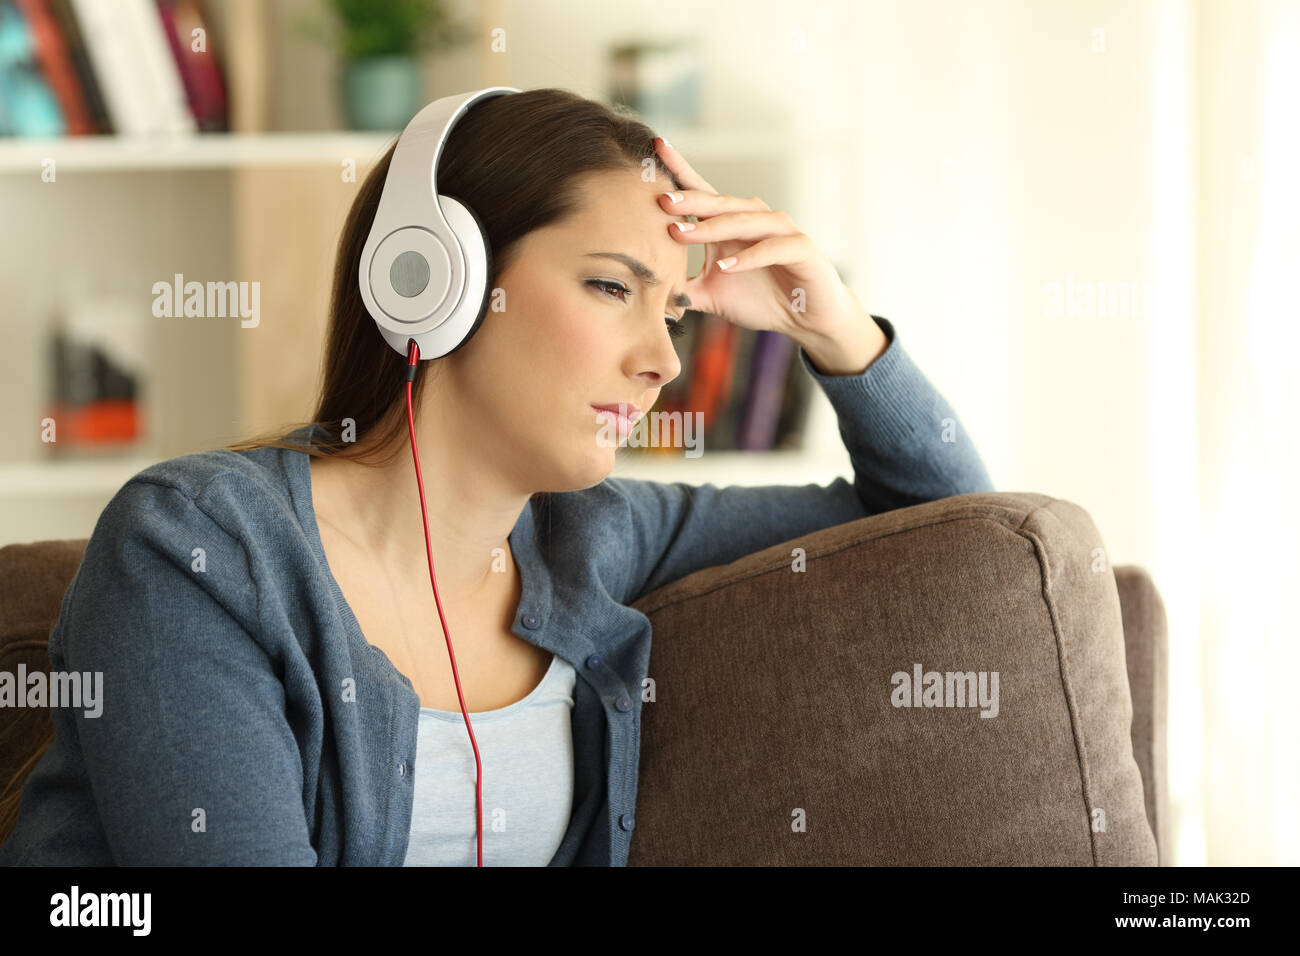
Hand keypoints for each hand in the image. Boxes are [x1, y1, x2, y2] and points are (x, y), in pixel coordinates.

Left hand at [653, 136, 869, 344]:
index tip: (654, 149)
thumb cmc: (762, 299)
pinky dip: (748, 256)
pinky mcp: (802, 250)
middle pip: (719, 202)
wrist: (808, 318)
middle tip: (661, 199)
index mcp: (732, 224)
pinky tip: (725, 266)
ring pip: (745, 220)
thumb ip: (681, 289)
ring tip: (681, 234)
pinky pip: (772, 248)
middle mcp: (755, 220)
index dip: (680, 170)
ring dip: (712, 226)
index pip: (703, 192)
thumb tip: (643, 291)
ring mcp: (781, 231)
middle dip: (689, 199)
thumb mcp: (711, 296)